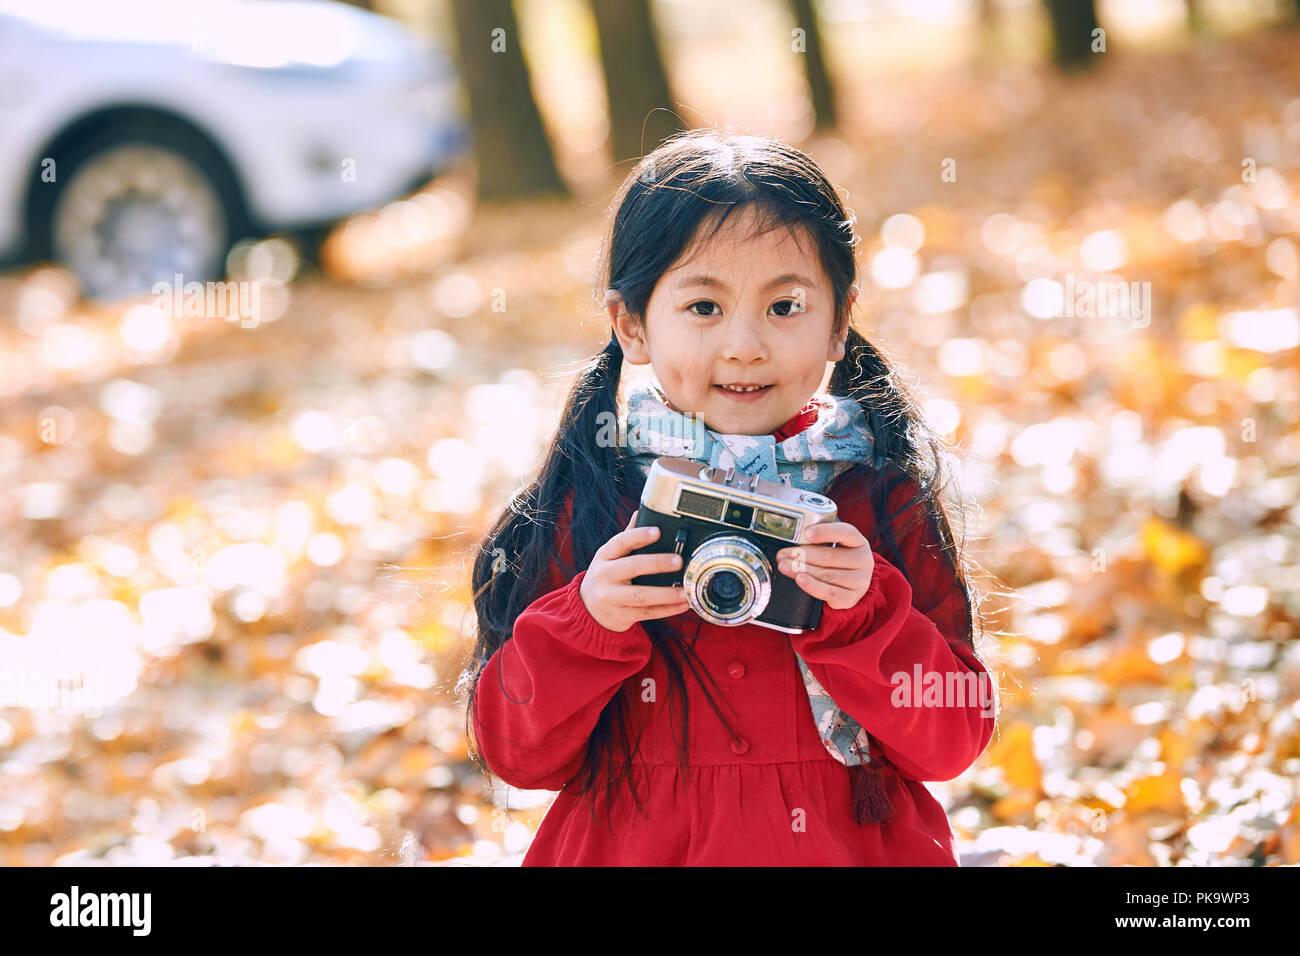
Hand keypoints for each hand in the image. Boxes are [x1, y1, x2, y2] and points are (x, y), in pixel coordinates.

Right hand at [579, 509, 690, 631]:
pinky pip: (647, 613)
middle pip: (632, 568)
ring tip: (685, 589)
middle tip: (679, 561)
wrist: (587, 608)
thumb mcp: (609, 556)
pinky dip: (667, 610)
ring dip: (666, 593)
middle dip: (657, 564)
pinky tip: (682, 604)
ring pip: (641, 596)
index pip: (620, 542)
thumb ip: (626, 537)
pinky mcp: (620, 616)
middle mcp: (605, 576)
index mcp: (604, 556)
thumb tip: (640, 512)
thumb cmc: (605, 576)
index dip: (639, 536)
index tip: (657, 531)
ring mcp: (611, 598)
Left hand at [776, 522, 874, 609]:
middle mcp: (863, 560)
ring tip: (784, 565)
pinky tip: (800, 579)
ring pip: (826, 574)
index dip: (825, 532)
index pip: (845, 532)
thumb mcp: (836, 546)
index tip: (806, 533)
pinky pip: (828, 592)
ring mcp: (859, 581)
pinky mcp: (850, 597)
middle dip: (803, 554)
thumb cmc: (839, 561)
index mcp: (859, 542)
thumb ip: (819, 541)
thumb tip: (792, 540)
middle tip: (784, 554)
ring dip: (802, 569)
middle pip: (830, 556)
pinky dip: (811, 585)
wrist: (851, 585)